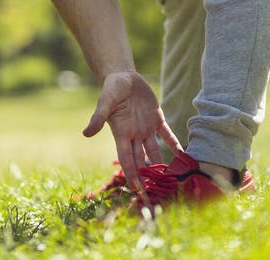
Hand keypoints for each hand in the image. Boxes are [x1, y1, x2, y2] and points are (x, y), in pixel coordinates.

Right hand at [83, 70, 181, 186]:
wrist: (123, 76)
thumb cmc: (112, 88)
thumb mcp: (105, 101)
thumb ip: (98, 117)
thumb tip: (86, 133)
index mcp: (121, 133)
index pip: (127, 159)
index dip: (131, 174)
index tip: (137, 190)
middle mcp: (134, 135)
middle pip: (141, 160)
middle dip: (146, 177)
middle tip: (155, 194)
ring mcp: (146, 128)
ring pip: (155, 151)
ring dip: (162, 165)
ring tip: (171, 180)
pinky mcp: (157, 118)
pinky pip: (167, 135)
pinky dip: (174, 144)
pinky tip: (183, 155)